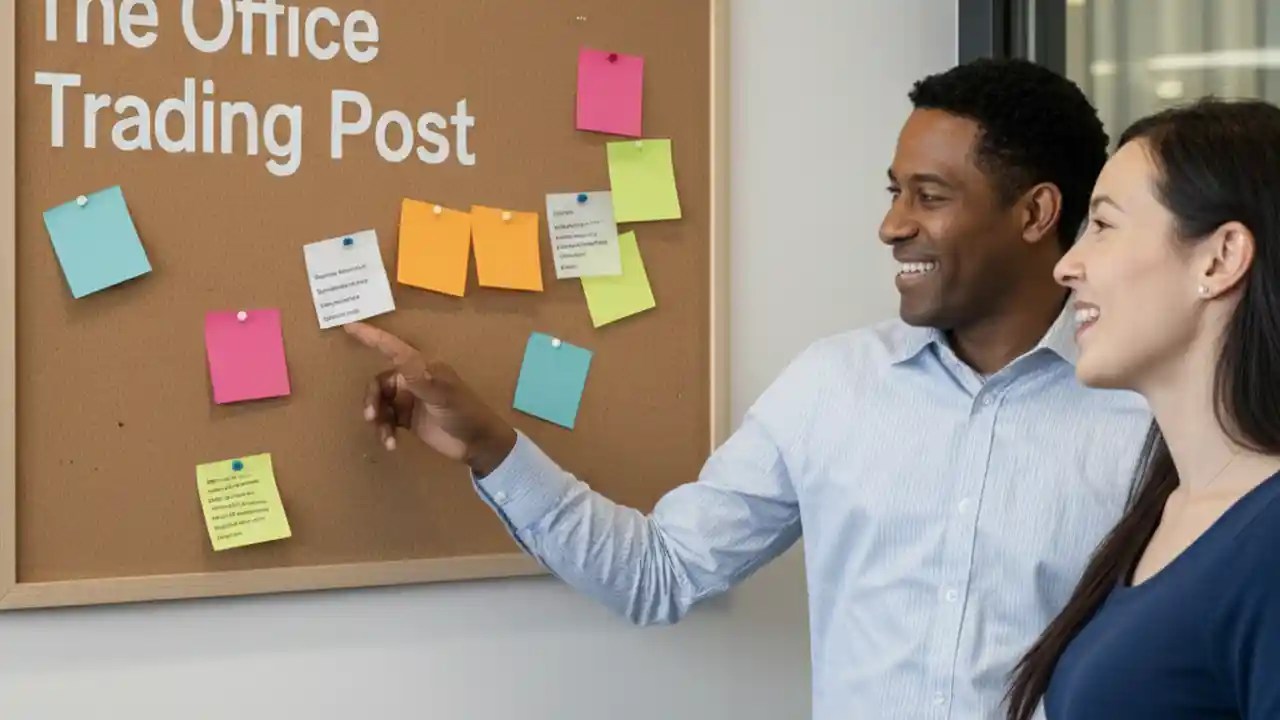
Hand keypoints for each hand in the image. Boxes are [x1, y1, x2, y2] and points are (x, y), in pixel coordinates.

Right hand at [343, 322, 516, 475]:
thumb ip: (420, 378)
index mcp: (422, 368)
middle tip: (371, 417)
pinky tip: (391, 444)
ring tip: (385, 437)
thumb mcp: (443, 395)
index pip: (393, 348)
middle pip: (379, 383)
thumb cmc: (465, 413)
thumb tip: (399, 356)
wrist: (478, 443)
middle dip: (372, 399)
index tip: (349, 325)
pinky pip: (386, 420)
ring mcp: (410, 399)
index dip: (371, 336)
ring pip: (380, 404)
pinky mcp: (408, 418)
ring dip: (378, 420)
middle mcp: (413, 380)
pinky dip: (384, 431)